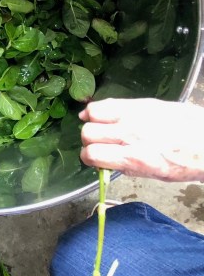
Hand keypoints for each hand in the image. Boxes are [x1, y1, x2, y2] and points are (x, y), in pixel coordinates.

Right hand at [79, 98, 203, 181]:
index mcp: (136, 158)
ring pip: (93, 114)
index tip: (93, 158)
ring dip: (91, 122)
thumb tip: (108, 161)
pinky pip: (107, 102)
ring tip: (97, 126)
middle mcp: (131, 135)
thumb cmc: (187, 161)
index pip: (93, 154)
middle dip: (89, 140)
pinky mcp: (140, 103)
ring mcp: (134, 116)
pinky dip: (97, 109)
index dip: (89, 158)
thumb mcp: (157, 174)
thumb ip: (129, 166)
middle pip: (89, 133)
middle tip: (98, 143)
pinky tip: (98, 114)